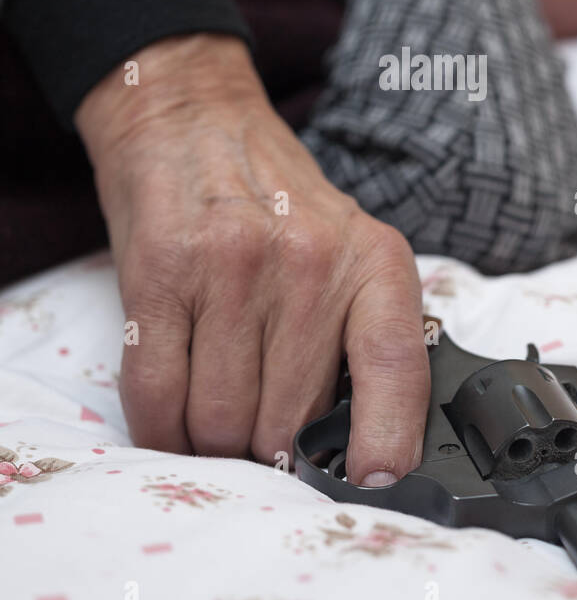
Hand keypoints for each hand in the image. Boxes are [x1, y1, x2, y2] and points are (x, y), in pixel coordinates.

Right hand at [74, 33, 429, 480]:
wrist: (191, 118)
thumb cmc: (274, 201)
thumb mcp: (347, 247)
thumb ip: (360, 333)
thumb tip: (360, 452)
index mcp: (371, 260)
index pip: (396, 368)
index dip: (386, 440)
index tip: (369, 481)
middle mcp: (307, 263)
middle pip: (290, 422)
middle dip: (270, 447)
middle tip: (257, 422)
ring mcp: (231, 268)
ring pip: (220, 423)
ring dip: (211, 440)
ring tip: (213, 406)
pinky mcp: (159, 276)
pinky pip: (157, 398)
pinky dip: (160, 429)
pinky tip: (171, 414)